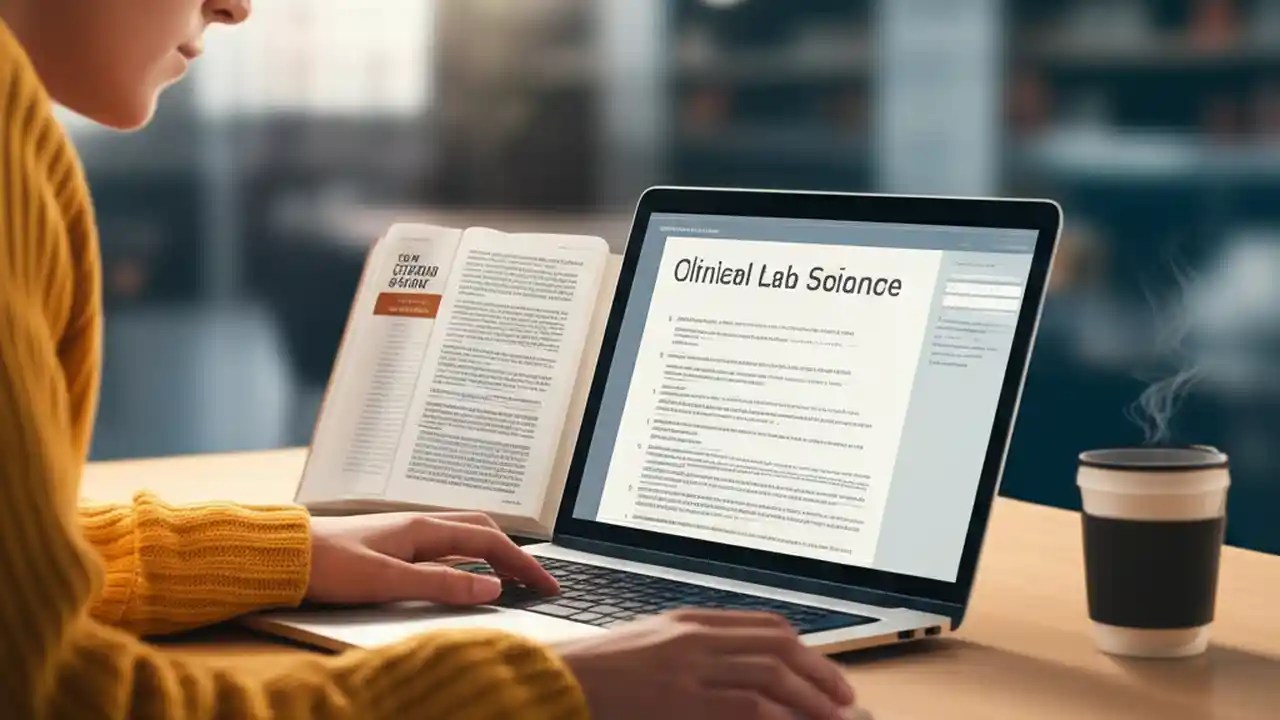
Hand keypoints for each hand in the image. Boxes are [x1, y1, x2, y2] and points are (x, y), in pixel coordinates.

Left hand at [305, 512, 557, 604]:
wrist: (283, 555)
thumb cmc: (328, 565)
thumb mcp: (388, 581)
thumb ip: (441, 584)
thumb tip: (491, 588)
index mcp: (423, 528)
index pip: (489, 543)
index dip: (522, 565)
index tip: (546, 585)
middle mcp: (419, 524)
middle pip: (483, 530)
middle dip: (515, 553)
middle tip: (537, 580)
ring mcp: (406, 532)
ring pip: (464, 535)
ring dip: (494, 552)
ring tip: (511, 576)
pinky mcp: (393, 543)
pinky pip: (445, 544)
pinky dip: (469, 556)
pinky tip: (465, 572)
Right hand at [555, 609, 856, 719]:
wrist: (551, 683)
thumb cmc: (595, 674)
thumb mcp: (649, 648)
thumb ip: (692, 651)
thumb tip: (741, 672)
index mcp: (689, 621)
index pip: (765, 626)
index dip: (806, 651)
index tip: (828, 676)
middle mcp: (694, 638)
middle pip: (777, 647)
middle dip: (820, 675)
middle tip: (844, 703)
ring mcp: (687, 668)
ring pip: (770, 676)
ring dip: (809, 701)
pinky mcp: (679, 701)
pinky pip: (745, 707)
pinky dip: (776, 718)